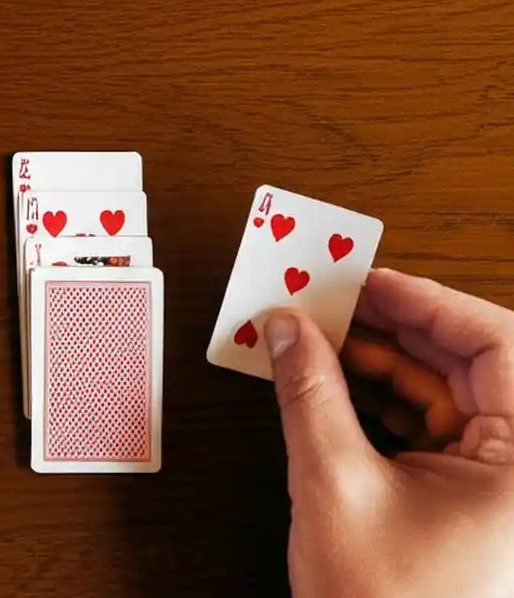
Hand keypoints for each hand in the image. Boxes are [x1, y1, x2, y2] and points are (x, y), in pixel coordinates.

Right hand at [266, 268, 513, 597]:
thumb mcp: (335, 486)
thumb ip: (309, 394)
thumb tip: (286, 328)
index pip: (495, 344)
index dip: (425, 301)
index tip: (363, 277)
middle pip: (469, 363)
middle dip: (394, 328)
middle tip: (328, 300)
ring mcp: (500, 485)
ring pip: (446, 392)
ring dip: (381, 362)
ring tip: (317, 338)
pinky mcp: (471, 501)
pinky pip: (431, 427)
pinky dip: (381, 401)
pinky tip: (332, 383)